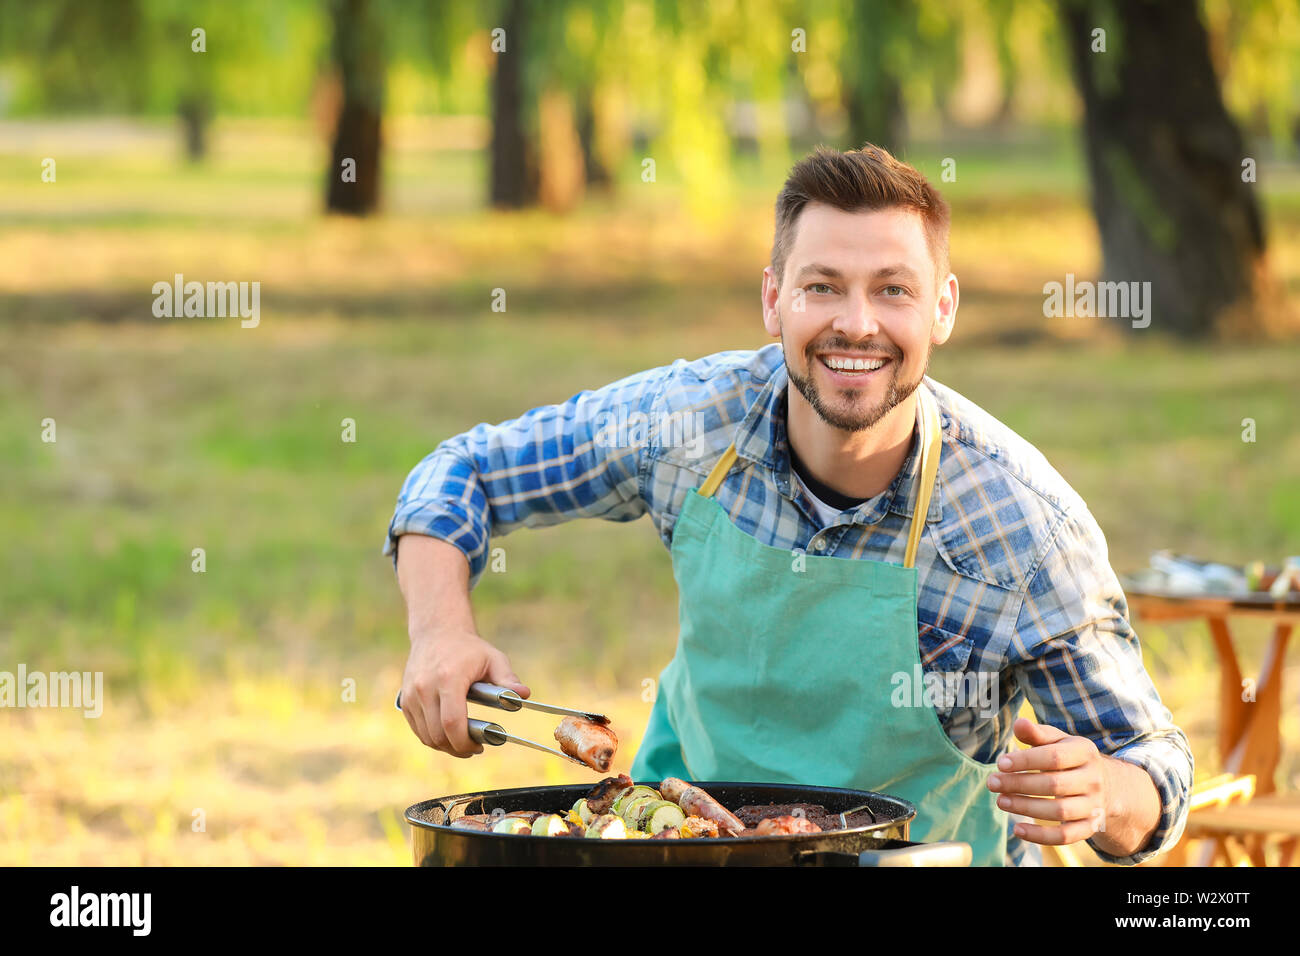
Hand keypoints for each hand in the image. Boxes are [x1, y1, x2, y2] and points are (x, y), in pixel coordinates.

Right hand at [400, 627, 529, 757]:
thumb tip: (524, 695)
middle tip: (474, 749)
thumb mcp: (493, 658)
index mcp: (448, 679)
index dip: (465, 742)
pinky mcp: (404, 699)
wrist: (437, 632)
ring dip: (445, 746)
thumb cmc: (469, 648)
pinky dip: (432, 738)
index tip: (479, 747)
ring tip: (462, 744)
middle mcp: (425, 687)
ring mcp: (411, 694)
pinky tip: (448, 736)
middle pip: (438, 734)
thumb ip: (507, 679)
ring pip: (426, 736)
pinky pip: (418, 730)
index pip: (452, 722)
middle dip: (457, 748)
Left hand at [986, 717, 1108, 845]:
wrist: (1106, 784)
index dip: (1025, 761)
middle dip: (1019, 784)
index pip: (1053, 757)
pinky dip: (1041, 836)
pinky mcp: (1090, 827)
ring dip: (1026, 807)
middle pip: (1054, 785)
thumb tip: (1019, 723)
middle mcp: (1093, 779)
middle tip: (992, 783)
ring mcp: (1093, 805)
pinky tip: (1017, 829)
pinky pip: (1066, 835)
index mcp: (1085, 752)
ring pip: (1059, 811)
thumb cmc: (1069, 758)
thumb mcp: (1057, 740)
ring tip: (1000, 801)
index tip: (1000, 763)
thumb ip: (1037, 733)